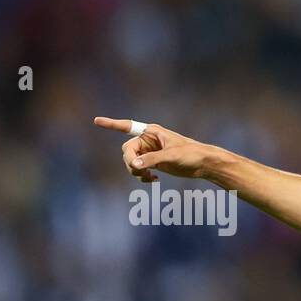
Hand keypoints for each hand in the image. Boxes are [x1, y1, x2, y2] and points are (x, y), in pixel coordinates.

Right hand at [93, 117, 208, 182]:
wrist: (204, 164)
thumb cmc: (191, 154)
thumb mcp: (171, 156)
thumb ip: (151, 160)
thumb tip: (133, 165)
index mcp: (151, 132)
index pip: (128, 127)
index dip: (111, 124)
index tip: (96, 120)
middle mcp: (148, 140)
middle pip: (127, 150)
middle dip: (130, 162)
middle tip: (140, 172)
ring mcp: (150, 152)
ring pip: (131, 162)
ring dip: (136, 171)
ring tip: (149, 178)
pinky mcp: (154, 162)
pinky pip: (139, 169)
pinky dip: (142, 176)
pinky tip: (153, 180)